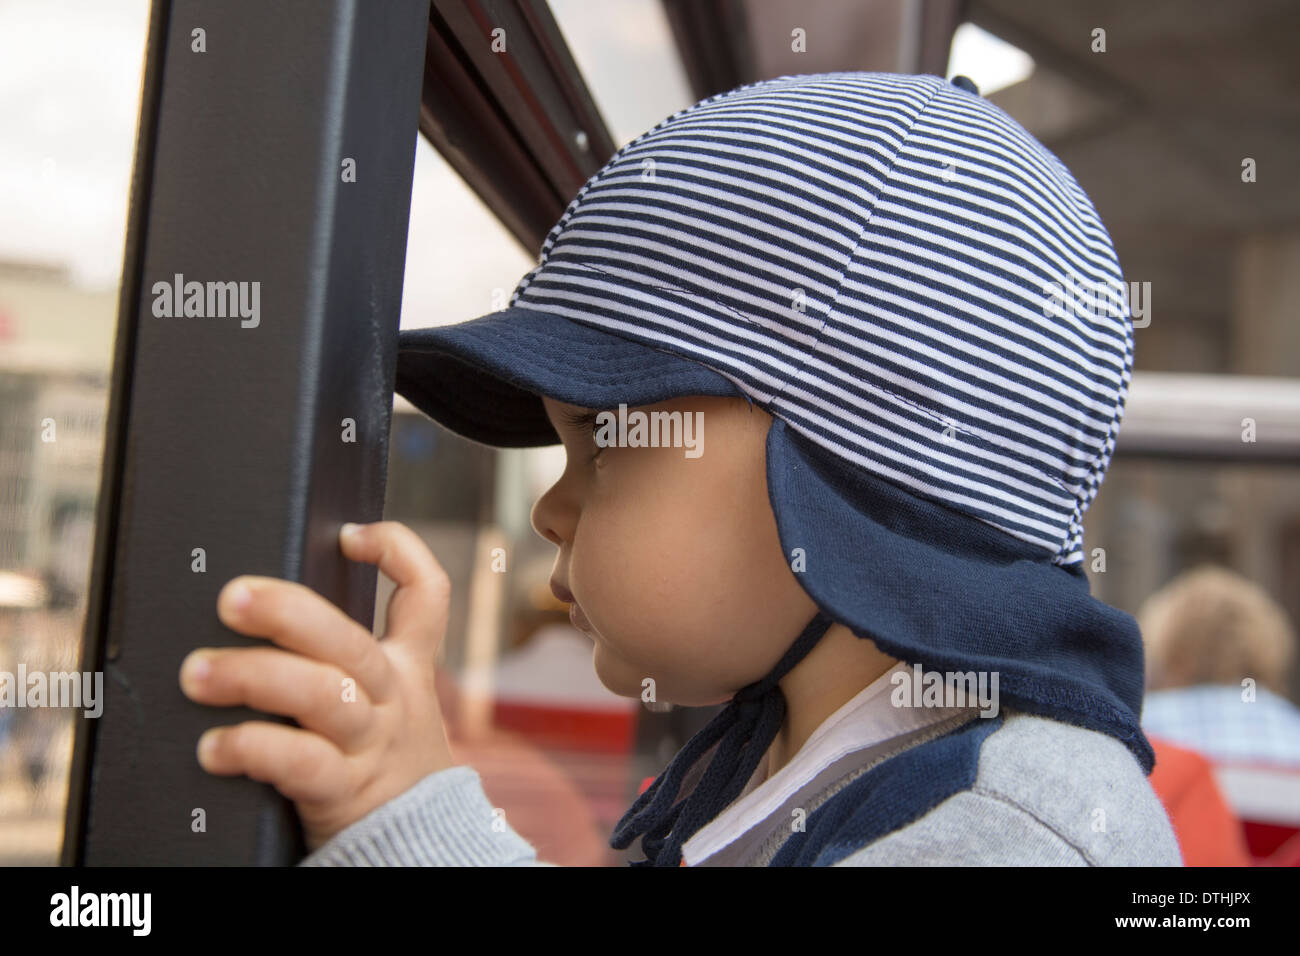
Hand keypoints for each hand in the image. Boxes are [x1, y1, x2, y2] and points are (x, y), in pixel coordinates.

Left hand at [179, 520, 456, 852]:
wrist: (416, 843)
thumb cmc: (379, 758)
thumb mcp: (385, 700)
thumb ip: (343, 659)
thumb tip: (262, 605)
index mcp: (407, 665)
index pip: (427, 593)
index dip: (398, 551)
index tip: (349, 535)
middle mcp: (393, 697)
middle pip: (349, 642)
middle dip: (287, 612)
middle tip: (231, 597)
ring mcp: (370, 743)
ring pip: (321, 695)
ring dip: (253, 677)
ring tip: (196, 673)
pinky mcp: (343, 790)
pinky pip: (298, 762)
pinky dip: (251, 748)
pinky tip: (214, 746)